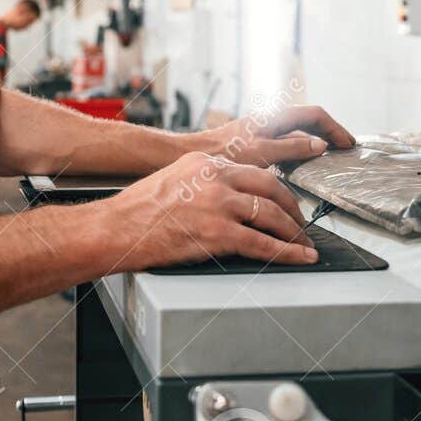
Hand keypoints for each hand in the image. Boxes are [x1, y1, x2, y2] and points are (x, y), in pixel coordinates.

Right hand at [101, 152, 317, 270]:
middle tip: (301, 222)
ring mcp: (218, 204)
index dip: (275, 189)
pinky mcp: (218, 232)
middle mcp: (216, 177)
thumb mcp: (174, 179)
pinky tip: (298, 257)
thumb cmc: (137, 211)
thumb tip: (228, 201)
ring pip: (272, 215)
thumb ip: (204, 184)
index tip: (284, 201)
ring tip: (303, 244)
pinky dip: (287, 253)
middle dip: (293, 208)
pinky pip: (263, 244)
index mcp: (206, 163)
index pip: (253, 172)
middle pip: (271, 187)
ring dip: (294, 233)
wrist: (117, 228)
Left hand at [190, 104, 356, 167]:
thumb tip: (320, 146)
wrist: (191, 157)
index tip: (348, 144)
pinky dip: (298, 154)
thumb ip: (291, 148)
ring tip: (327, 160)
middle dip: (328, 134)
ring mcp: (261, 133)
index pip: (314, 114)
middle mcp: (268, 122)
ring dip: (314, 144)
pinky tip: (298, 169)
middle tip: (343, 151)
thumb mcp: (261, 152)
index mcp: (273, 118)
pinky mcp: (253, 146)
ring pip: (296, 135)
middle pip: (308, 123)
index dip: (335, 128)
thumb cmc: (221, 154)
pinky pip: (283, 146)